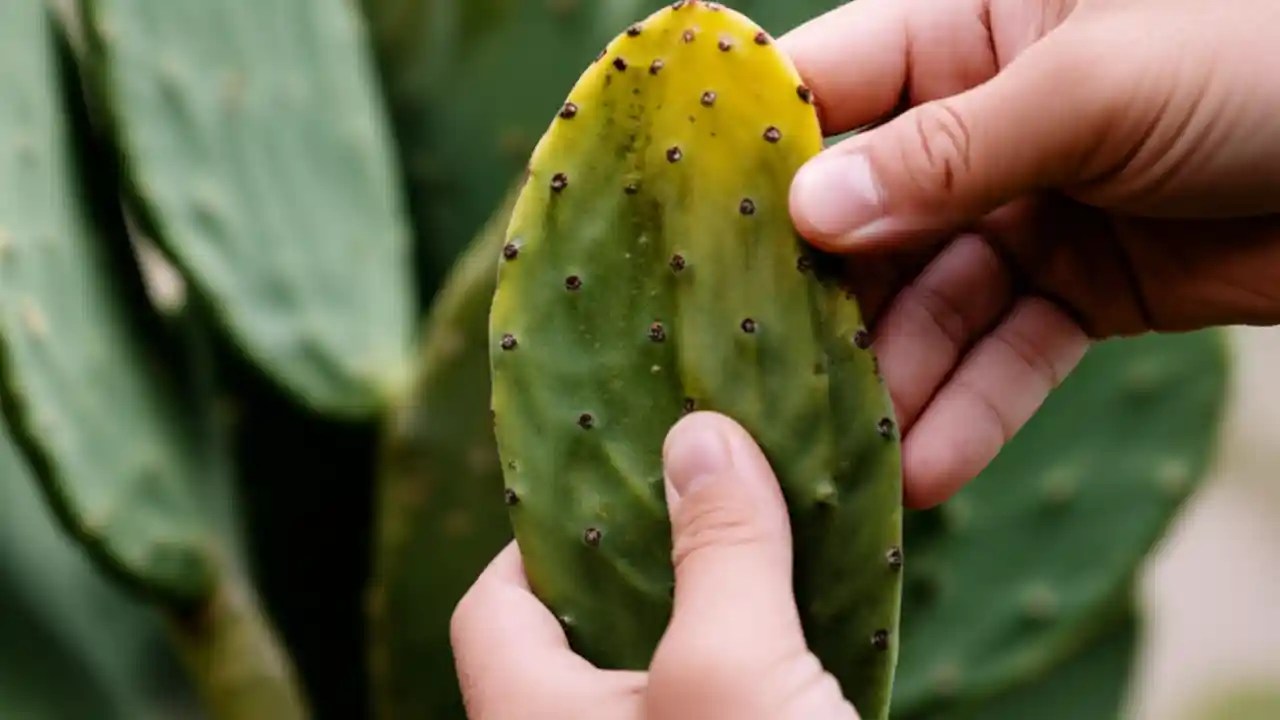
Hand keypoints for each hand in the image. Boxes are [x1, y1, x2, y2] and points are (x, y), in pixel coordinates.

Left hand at [450, 413, 858, 719]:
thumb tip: (701, 436)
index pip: (492, 605)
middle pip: (588, 623)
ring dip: (724, 591)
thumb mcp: (732, 669)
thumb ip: (718, 552)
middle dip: (651, 542)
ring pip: (676, 654)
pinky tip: (828, 601)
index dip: (538, 530)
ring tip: (775, 517)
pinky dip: (767, 646)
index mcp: (532, 717)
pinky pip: (732, 693)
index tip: (616, 473)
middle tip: (711, 474)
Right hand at [779, 0, 1279, 507]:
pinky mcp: (1082, 289)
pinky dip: (971, 409)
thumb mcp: (1098, 87)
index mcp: (974, 30)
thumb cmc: (1266, 58)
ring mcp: (1029, 209)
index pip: (833, 87)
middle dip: (819, 298)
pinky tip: (924, 469)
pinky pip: (1009, 352)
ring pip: (929, 302)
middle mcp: (983, 123)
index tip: (687, 229)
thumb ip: (948, 152)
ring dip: (889, 378)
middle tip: (755, 375)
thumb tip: (810, 209)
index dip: (757, 154)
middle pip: (865, 216)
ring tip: (839, 449)